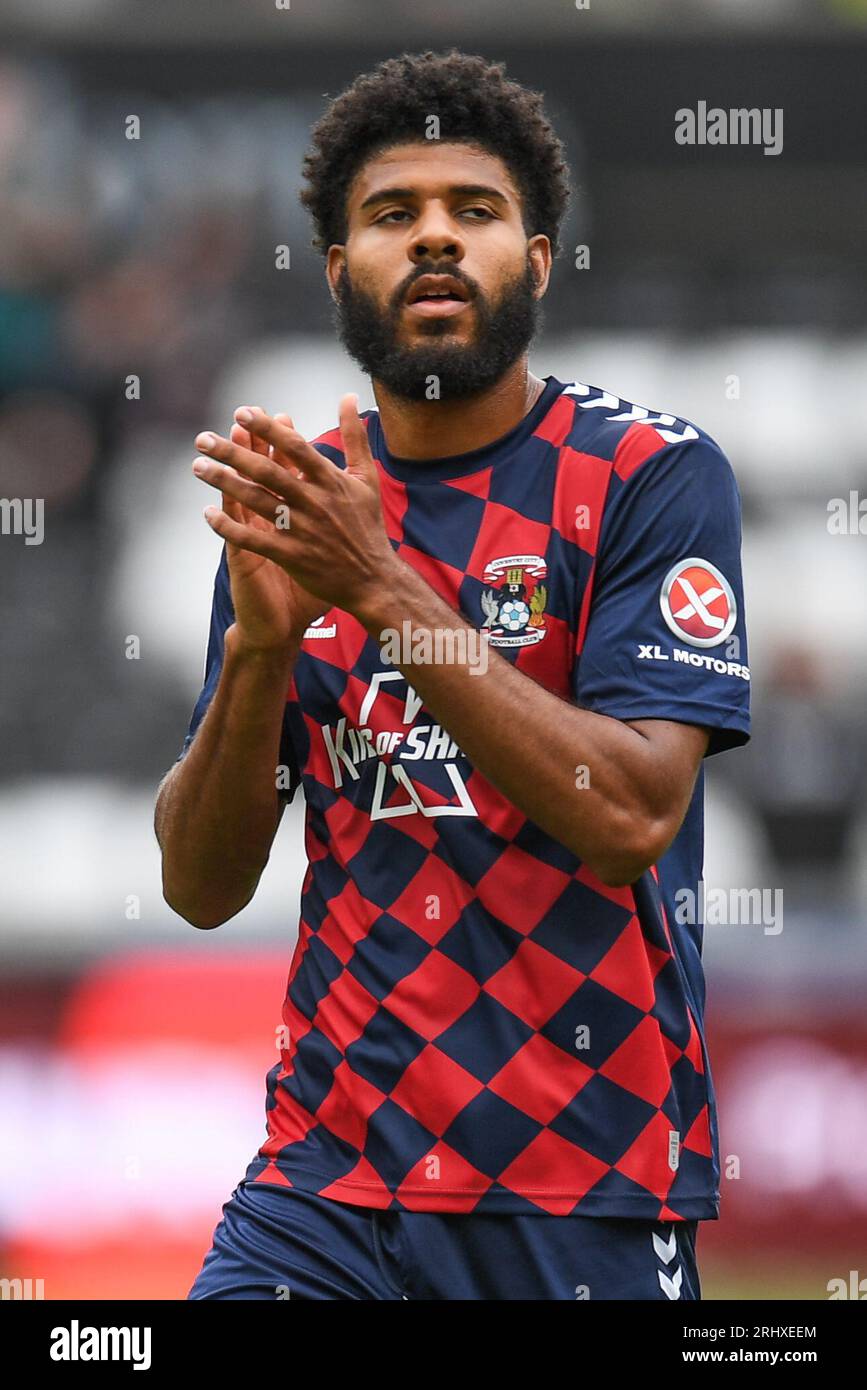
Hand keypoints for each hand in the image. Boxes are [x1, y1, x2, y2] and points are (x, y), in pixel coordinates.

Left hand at [191, 396, 398, 618]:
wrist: (374, 579)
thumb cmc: (368, 525)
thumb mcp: (367, 477)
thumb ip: (354, 436)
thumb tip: (348, 397)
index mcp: (330, 480)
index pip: (295, 447)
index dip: (268, 429)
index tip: (242, 412)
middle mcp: (314, 502)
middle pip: (267, 472)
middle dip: (232, 453)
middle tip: (203, 439)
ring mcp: (302, 530)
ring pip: (257, 501)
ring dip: (225, 483)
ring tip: (199, 467)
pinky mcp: (292, 556)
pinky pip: (254, 539)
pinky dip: (230, 527)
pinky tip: (208, 514)